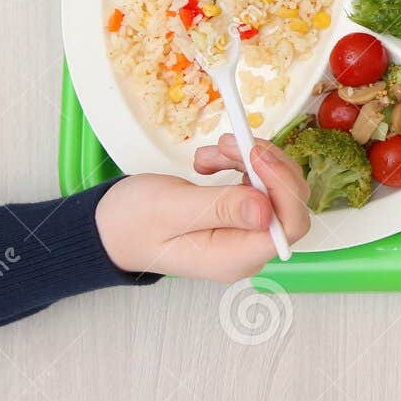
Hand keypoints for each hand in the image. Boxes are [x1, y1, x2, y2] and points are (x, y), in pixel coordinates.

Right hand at [96, 135, 310, 280]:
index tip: (257, 155)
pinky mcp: (239, 215)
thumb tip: (265, 210)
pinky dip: (240, 164)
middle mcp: (246, 249)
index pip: (289, 226)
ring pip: (274, 186)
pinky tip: (214, 160)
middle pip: (287, 202)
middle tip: (231, 143)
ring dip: (249, 160)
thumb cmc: (133, 223)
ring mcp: (244, 232)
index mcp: (234, 257)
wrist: (111, 227)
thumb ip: (219, 208)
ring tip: (212, 152)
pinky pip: (258, 183)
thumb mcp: (172, 209)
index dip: (285, 186)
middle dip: (265, 165)